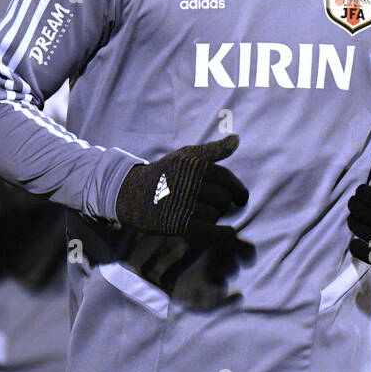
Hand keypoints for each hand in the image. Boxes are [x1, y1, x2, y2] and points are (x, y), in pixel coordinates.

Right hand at [115, 134, 248, 242]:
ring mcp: (183, 204)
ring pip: (215, 214)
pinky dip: (223, 233)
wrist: (130, 194)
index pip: (226, 177)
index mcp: (193, 164)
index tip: (241, 198)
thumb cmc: (164, 173)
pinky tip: (230, 232)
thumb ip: (213, 150)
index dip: (238, 189)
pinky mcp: (178, 224)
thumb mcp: (185, 156)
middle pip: (223, 198)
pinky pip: (210, 230)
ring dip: (212, 216)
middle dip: (221, 203)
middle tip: (211, 205)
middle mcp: (189, 182)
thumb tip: (237, 139)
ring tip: (198, 212)